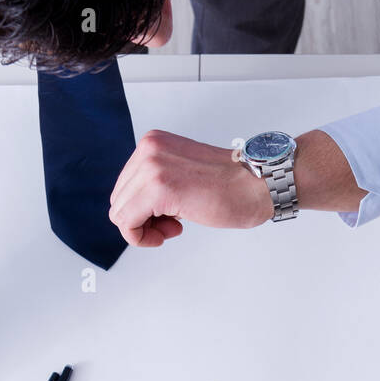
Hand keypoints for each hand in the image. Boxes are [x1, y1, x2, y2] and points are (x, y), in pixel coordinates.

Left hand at [109, 130, 272, 246]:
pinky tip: (171, 231)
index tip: (168, 215)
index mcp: (152, 143)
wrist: (259, 184)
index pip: (125, 185)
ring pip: (120, 213)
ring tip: (175, 226)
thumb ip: (157, 181)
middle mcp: (148, 150)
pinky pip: (127, 224)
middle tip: (173, 224)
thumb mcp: (182, 171)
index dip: (143, 209)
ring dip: (146, 229)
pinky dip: (142, 237)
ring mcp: (151, 167)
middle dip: (142, 219)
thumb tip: (135, 208)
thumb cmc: (231, 185)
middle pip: (119, 200)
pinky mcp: (158, 189)